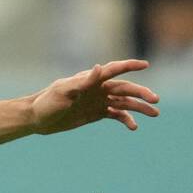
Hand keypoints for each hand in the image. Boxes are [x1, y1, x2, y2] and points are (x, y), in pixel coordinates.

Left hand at [31, 60, 160, 134]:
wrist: (37, 119)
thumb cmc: (47, 102)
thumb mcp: (64, 91)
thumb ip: (83, 81)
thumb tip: (99, 67)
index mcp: (91, 80)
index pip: (114, 70)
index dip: (130, 66)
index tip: (145, 65)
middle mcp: (98, 89)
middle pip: (125, 89)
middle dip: (141, 94)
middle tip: (156, 100)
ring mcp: (98, 101)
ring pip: (124, 103)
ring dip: (139, 107)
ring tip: (154, 114)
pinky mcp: (96, 114)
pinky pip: (115, 115)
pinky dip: (125, 120)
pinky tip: (133, 127)